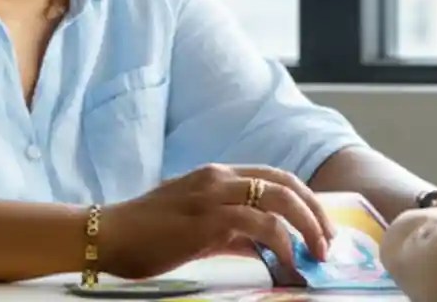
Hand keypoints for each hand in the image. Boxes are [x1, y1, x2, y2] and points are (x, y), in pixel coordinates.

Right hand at [100, 164, 333, 279]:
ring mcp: (214, 194)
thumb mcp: (196, 228)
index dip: (304, 200)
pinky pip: (261, 226)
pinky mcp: (209, 218)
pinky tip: (288, 262)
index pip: (275, 177)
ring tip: (316, 254)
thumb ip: (231, 233)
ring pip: (279, 200)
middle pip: (285, 184)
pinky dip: (282, 243)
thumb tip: (267, 249)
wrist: (108, 235)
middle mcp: (219, 177)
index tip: (319, 226)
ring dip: (306, 228)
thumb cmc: (146, 235)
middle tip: (328, 241)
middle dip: (315, 212)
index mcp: (217, 174)